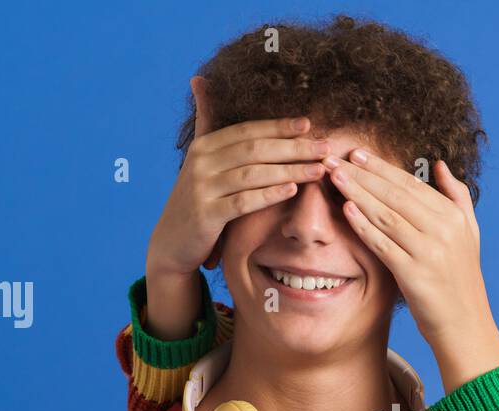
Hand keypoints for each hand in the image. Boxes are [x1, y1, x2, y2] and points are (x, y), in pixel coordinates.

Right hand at [146, 76, 331, 277]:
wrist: (173, 242)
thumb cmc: (197, 201)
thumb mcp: (199, 161)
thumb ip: (206, 124)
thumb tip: (199, 79)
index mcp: (203, 146)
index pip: (248, 131)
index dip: (279, 127)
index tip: (309, 125)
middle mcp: (200, 163)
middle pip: (255, 149)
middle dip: (294, 147)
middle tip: (325, 148)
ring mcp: (202, 189)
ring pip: (253, 174)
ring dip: (291, 170)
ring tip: (319, 169)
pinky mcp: (206, 215)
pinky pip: (244, 201)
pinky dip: (269, 194)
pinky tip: (293, 190)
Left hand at [323, 147, 498, 389]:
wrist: (465, 324)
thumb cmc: (460, 280)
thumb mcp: (469, 233)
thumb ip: (456, 196)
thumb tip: (440, 165)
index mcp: (454, 216)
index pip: (411, 184)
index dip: (381, 167)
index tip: (357, 153)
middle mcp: (444, 230)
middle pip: (395, 194)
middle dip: (363, 174)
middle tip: (336, 158)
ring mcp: (429, 251)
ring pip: (386, 214)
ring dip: (358, 193)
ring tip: (335, 177)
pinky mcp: (414, 274)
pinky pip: (383, 244)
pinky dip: (364, 226)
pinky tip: (346, 210)